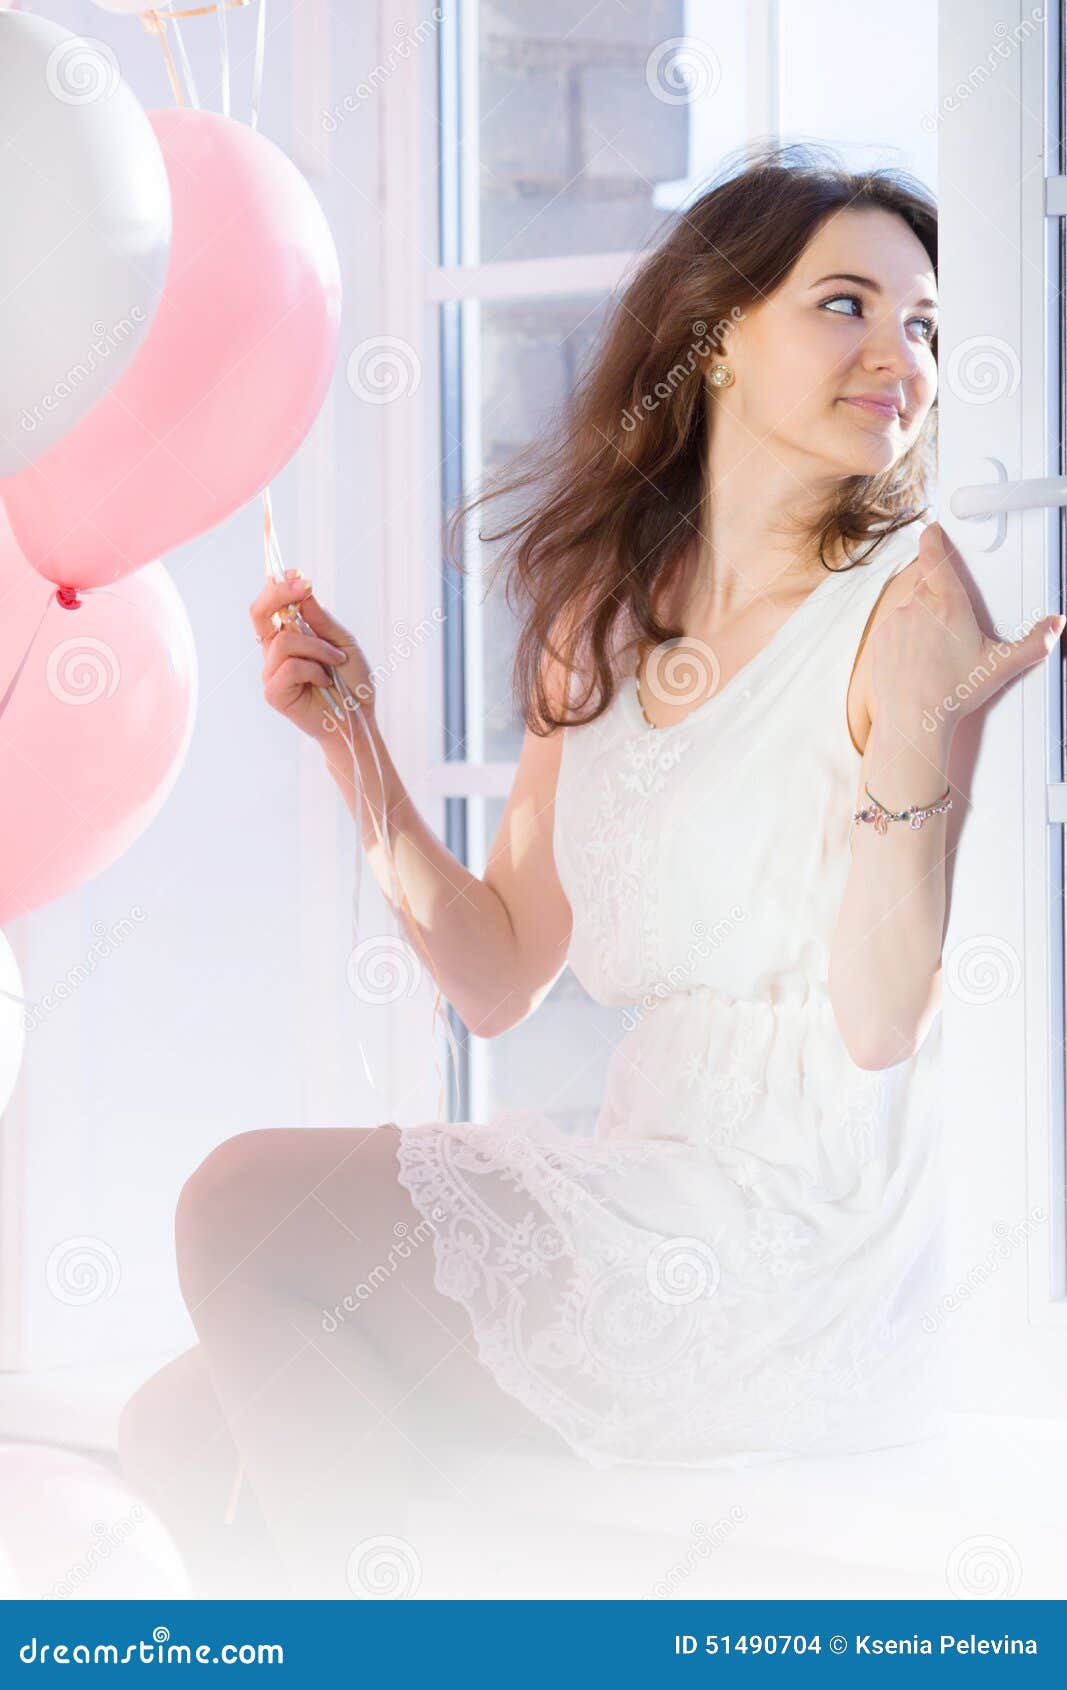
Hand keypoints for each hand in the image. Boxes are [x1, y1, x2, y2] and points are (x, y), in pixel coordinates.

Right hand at [250, 572, 376, 744]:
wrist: (358, 719)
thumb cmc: (352, 684)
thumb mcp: (344, 643)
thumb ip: (322, 620)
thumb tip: (303, 591)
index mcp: (290, 636)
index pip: (272, 606)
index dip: (279, 586)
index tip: (299, 574)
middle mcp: (276, 652)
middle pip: (259, 613)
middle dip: (278, 593)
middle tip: (302, 585)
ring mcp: (272, 672)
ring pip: (283, 641)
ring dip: (318, 648)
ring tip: (335, 663)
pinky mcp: (273, 692)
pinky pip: (288, 666)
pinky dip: (314, 670)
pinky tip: (325, 682)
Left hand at [869, 521, 1065, 738]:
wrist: (913, 719)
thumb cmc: (952, 692)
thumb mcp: (1001, 666)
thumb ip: (1034, 643)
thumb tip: (1055, 627)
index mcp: (948, 603)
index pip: (934, 554)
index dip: (933, 537)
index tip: (934, 529)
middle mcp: (917, 606)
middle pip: (924, 582)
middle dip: (937, 592)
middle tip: (951, 620)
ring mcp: (895, 621)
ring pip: (908, 606)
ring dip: (920, 617)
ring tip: (935, 647)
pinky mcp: (879, 639)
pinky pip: (893, 627)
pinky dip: (904, 636)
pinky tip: (917, 657)